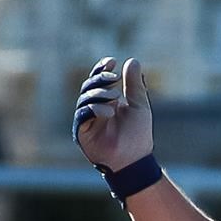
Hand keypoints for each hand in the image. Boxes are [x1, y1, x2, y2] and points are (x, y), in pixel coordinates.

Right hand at [73, 56, 153, 171]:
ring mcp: (87, 119)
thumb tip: (132, 60)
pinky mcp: (81, 130)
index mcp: (107, 101)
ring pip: (85, 97)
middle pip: (89, 85)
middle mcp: (95, 108)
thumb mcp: (139, 105)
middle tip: (114, 78)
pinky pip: (82, 114)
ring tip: (116, 97)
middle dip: (101, 79)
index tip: (112, 62)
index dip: (102, 69)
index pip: (99, 80)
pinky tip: (109, 111)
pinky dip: (94, 108)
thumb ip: (134, 85)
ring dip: (100, 93)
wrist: (134, 159)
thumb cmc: (138, 135)